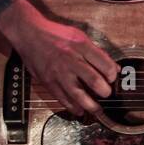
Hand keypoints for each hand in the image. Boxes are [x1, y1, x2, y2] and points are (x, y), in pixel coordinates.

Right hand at [0, 0, 118, 116]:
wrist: (29, 33)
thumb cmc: (55, 34)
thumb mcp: (79, 36)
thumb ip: (97, 52)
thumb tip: (114, 68)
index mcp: (81, 46)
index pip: (104, 63)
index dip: (111, 75)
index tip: (112, 79)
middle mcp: (71, 59)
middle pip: (93, 80)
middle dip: (104, 91)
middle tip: (107, 94)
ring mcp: (59, 72)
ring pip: (78, 93)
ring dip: (90, 105)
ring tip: (97, 110)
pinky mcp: (48, 80)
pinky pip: (62, 97)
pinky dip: (72, 107)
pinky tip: (79, 111)